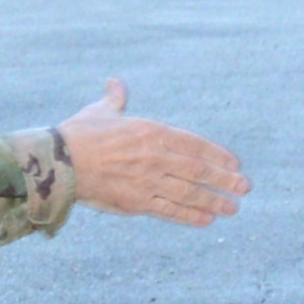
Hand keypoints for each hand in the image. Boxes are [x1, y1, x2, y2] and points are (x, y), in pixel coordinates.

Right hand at [59, 80, 248, 223]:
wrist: (58, 161)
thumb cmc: (78, 134)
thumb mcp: (100, 111)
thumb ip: (116, 100)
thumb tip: (116, 84)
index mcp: (151, 132)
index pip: (195, 144)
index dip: (218, 155)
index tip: (235, 163)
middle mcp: (156, 157)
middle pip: (199, 171)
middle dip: (224, 180)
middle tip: (244, 187)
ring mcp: (148, 181)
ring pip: (189, 193)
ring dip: (214, 201)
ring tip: (233, 208)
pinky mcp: (136, 202)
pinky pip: (170, 210)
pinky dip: (190, 216)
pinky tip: (207, 220)